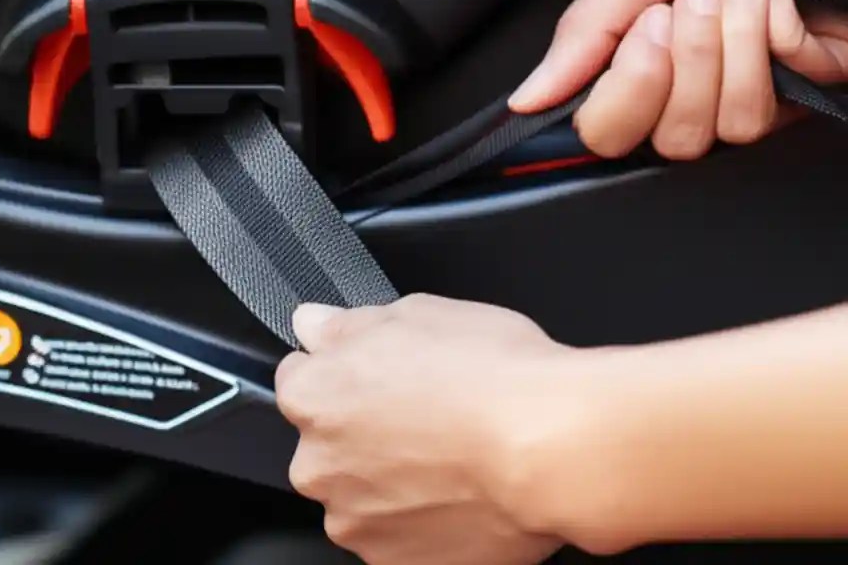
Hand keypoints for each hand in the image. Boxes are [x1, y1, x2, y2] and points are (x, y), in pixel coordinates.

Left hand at [274, 296, 572, 564]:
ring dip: (391, 482)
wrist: (554, 452)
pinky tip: (461, 496)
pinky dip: (421, 524)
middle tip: (428, 418)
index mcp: (314, 396)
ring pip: (360, 495)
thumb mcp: (416, 314)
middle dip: (364, 432)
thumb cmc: (495, 379)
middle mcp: (318, 465)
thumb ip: (347, 325)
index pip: (300, 378)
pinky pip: (398, 539)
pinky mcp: (394, 564)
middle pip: (327, 444)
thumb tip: (314, 324)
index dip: (344, 371)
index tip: (378, 376)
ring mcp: (354, 521)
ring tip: (453, 461)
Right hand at [509, 0, 847, 128]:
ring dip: (738, 43)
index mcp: (635, 51)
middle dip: (690, 61)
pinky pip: (790, 97)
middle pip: (672, 138)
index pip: (608, 131)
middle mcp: (687, 78)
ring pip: (733, 126)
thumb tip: (526, 97)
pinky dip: (783, 33)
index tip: (648, 31)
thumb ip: (585, 31)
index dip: (627, 95)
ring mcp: (746, 83)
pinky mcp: (805, 80)